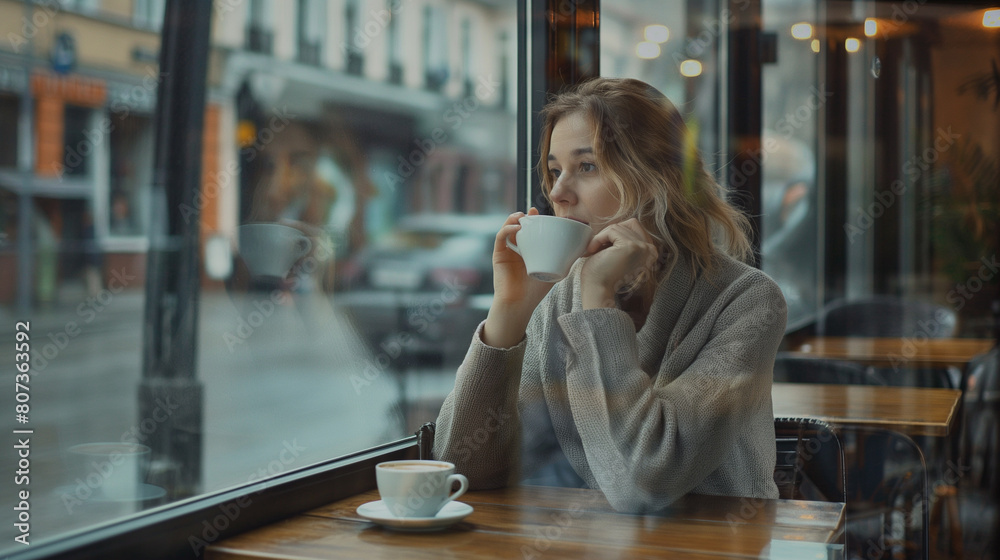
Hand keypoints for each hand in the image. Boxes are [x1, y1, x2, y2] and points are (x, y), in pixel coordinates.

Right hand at [483, 208, 554, 347]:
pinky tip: (516, 227)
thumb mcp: (554, 272)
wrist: (520, 304)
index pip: (530, 231)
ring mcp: (507, 251)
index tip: (541, 213)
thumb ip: (564, 261)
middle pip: (518, 226)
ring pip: (507, 228)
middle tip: (533, 212)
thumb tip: (582, 249)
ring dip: (513, 219)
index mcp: (528, 251)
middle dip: (524, 216)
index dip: (534, 220)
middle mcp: (516, 248)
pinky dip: (507, 229)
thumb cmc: (536, 291)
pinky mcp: (498, 255)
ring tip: (522, 216)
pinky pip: (500, 238)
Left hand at [579, 219, 659, 308]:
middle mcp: (650, 250)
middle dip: (610, 233)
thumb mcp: (619, 253)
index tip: (604, 249)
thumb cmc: (603, 274)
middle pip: (629, 223)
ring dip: (601, 238)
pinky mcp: (631, 247)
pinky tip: (592, 251)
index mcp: (650, 253)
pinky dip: (598, 238)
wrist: (597, 290)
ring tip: (593, 252)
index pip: (634, 226)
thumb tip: (618, 224)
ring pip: (618, 227)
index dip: (616, 234)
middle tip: (597, 248)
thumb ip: (624, 240)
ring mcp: (642, 248)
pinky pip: (611, 230)